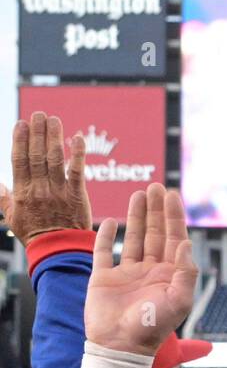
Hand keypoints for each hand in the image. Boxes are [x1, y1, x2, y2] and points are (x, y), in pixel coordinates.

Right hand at [0, 112, 89, 244]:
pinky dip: (78, 154)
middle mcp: (39, 189)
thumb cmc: (35, 235)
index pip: (19, 160)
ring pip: (55, 159)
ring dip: (55, 137)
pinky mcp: (77, 196)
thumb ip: (3, 198)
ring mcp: (58, 192)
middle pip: (36, 155)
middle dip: (37, 132)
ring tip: (54, 120)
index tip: (22, 123)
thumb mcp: (11, 217)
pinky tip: (78, 138)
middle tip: (39, 114)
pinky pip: (77, 171)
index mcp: (22, 192)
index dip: (20, 140)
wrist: (59, 252)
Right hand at [85, 184, 197, 355]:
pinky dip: (107, 236)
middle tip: (155, 187)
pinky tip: (110, 221)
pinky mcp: (104, 278)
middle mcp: (150, 272)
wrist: (120, 345)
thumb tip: (186, 242)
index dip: (174, 217)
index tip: (172, 194)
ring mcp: (127, 274)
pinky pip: (105, 252)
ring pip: (134, 238)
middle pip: (155, 234)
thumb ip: (186, 272)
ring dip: (136, 217)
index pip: (174, 240)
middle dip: (156, 211)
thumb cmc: (152, 327)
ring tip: (139, 194)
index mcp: (169, 277)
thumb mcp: (178, 301)